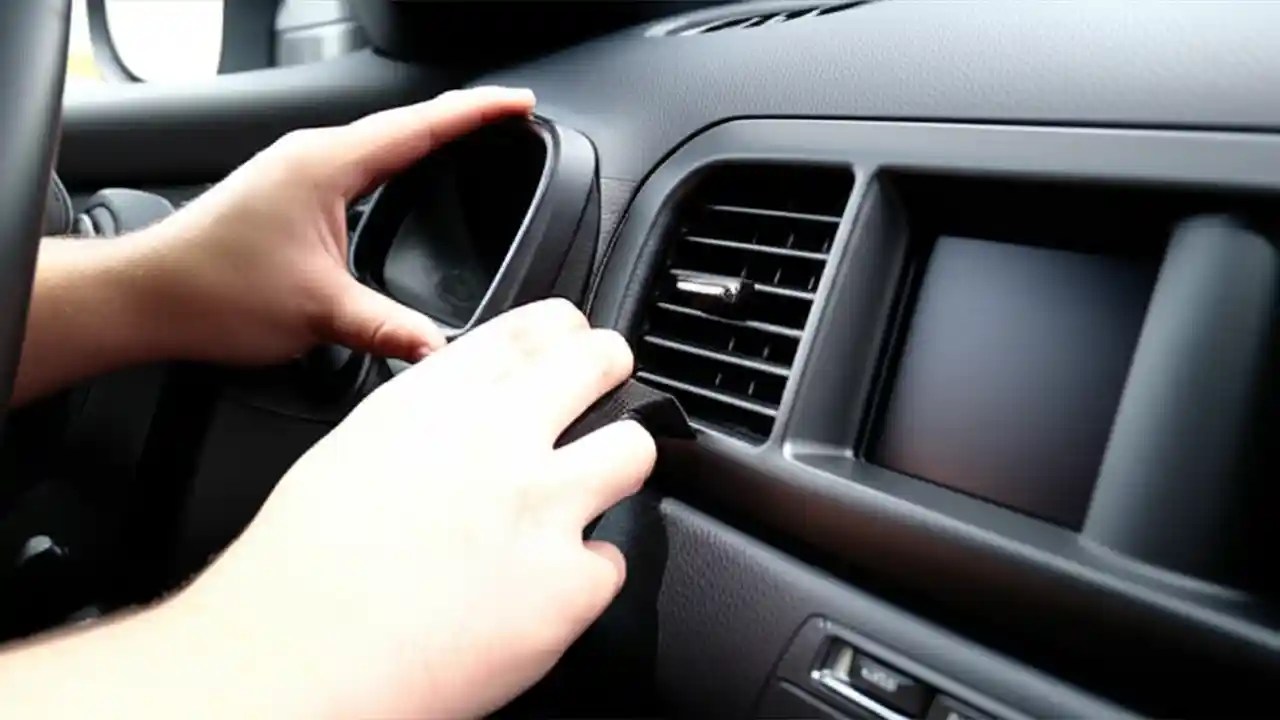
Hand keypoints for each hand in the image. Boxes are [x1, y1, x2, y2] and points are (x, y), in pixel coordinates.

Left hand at [139, 86, 535, 364]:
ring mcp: (297, 168)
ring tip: (472, 136)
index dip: (476, 113)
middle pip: (405, 124)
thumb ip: (391, 329)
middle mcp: (311, 155)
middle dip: (463, 116)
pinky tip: (407, 172)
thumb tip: (445, 347)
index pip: (420, 127)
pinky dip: (396, 158)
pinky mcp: (289, 188)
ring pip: (380, 141)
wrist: (150, 296)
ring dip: (428, 135)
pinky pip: (359, 161)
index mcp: (326, 165)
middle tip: (510, 116)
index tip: (518, 105)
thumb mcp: (320, 313)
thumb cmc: (215, 291)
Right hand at [169, 299, 656, 718]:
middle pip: (602, 362)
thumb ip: (430, 416)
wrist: (293, 661)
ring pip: (634, 450)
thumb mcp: (358, 448)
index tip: (574, 344)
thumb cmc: (301, 569)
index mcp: (440, 398)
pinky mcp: (567, 583)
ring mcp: (542, 506)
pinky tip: (541, 589)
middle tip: (606, 398)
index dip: (567, 333)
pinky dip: (584, 578)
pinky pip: (612, 563)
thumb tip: (473, 410)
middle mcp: (499, 437)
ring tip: (588, 494)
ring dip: (617, 467)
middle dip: (611, 373)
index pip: (537, 327)